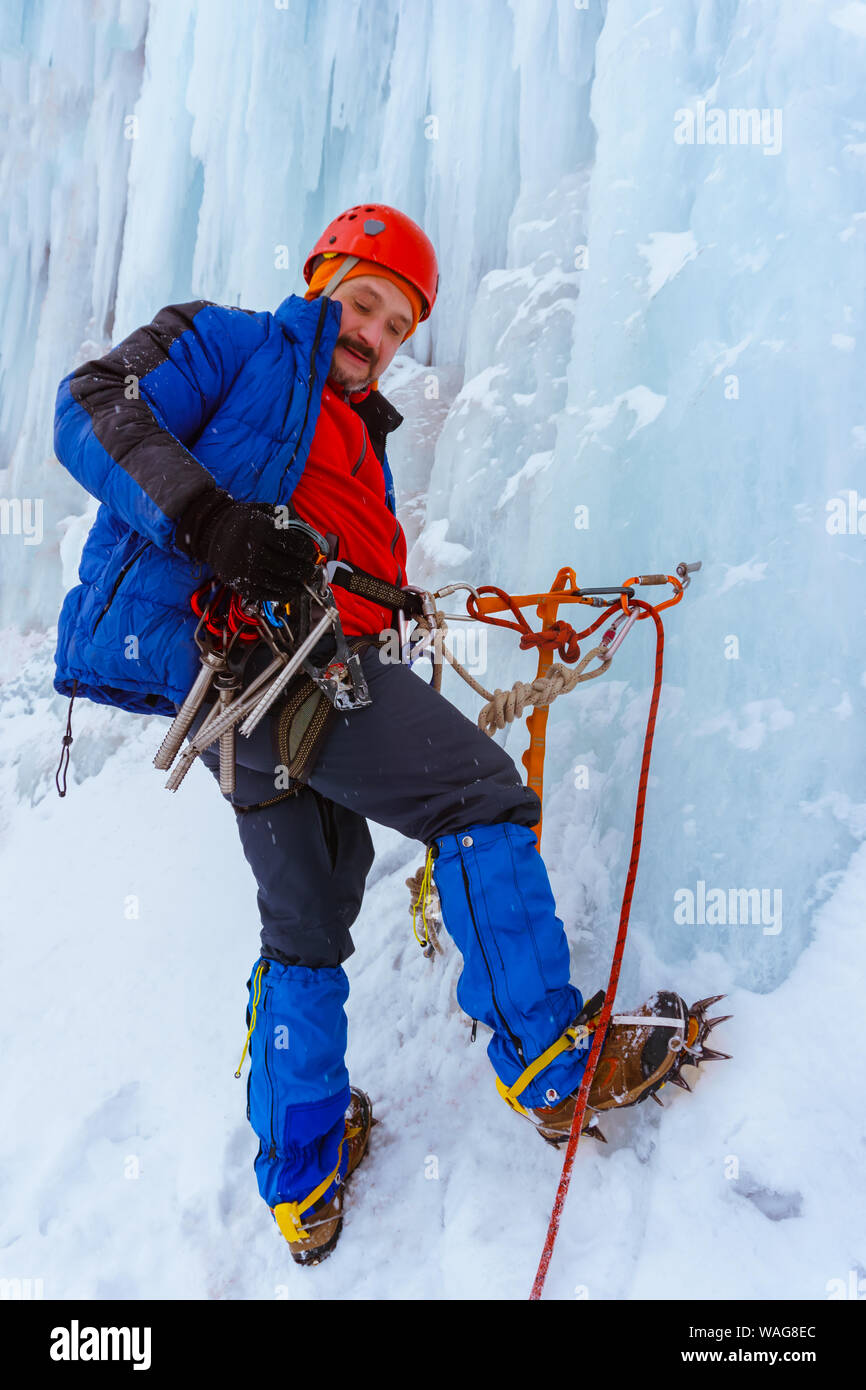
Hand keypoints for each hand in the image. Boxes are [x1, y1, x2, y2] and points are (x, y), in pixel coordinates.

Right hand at [176, 490, 322, 601]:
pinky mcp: (241, 587)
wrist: (211, 534)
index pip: (293, 544)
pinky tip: (289, 589)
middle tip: (310, 569)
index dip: (307, 551)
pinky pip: (268, 595)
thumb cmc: (243, 522)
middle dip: (305, 570)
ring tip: (302, 581)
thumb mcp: (264, 511)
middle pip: (289, 567)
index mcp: (259, 529)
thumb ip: (287, 521)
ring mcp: (246, 572)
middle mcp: (252, 551)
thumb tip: (311, 536)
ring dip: (297, 585)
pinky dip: (282, 594)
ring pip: (281, 584)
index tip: (311, 553)